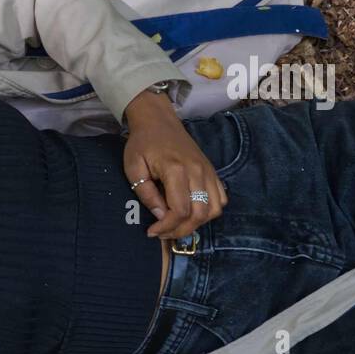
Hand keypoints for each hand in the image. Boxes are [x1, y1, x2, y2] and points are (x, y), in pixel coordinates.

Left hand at [122, 90, 227, 239]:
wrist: (158, 120)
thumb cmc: (143, 143)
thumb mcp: (134, 168)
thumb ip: (146, 194)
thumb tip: (161, 216)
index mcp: (176, 170)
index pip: (180, 210)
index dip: (167, 227)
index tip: (152, 231)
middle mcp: (197, 171)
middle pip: (199, 214)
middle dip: (181, 230)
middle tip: (163, 233)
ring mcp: (208, 171)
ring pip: (214, 209)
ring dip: (197, 224)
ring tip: (177, 225)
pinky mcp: (212, 171)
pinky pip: (221, 198)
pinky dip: (209, 211)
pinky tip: (191, 212)